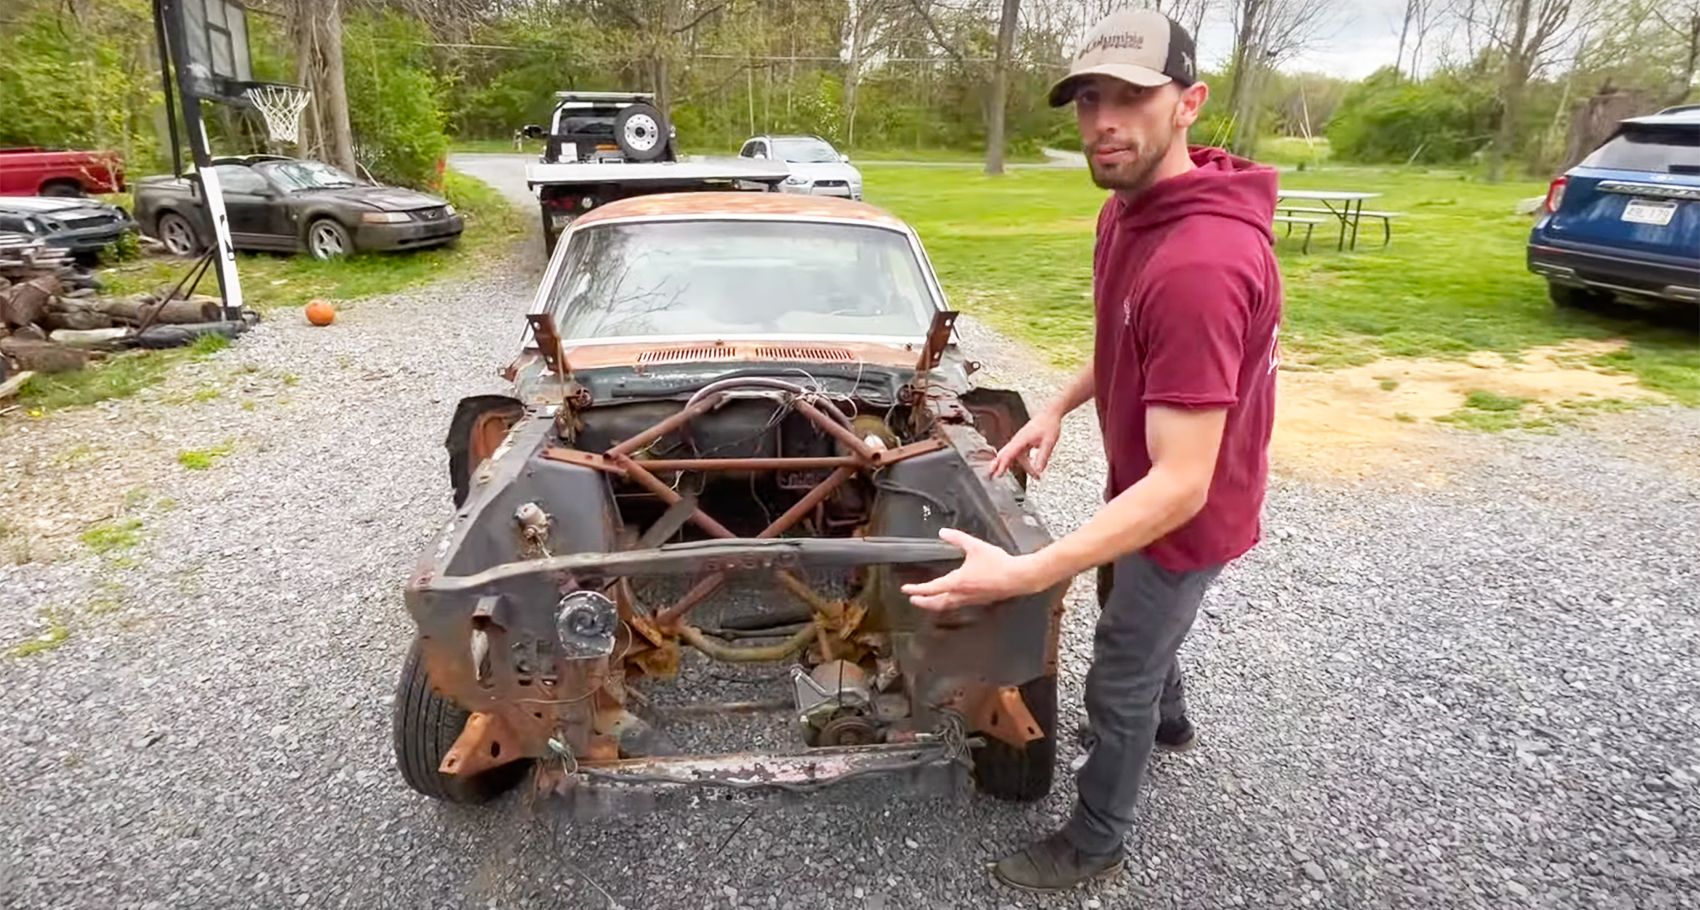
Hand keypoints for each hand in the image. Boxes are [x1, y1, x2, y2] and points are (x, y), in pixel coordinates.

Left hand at [900, 528, 1048, 610]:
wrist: (1018, 577)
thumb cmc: (999, 564)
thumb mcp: (975, 546)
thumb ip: (958, 539)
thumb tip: (943, 532)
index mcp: (958, 582)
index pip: (932, 588)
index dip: (917, 589)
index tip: (906, 589)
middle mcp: (962, 594)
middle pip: (937, 603)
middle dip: (923, 602)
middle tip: (913, 599)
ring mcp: (971, 600)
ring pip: (948, 606)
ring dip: (935, 604)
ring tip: (928, 601)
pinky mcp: (980, 600)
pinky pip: (959, 605)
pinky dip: (949, 603)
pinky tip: (951, 599)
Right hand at [990, 411, 1062, 478]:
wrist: (1050, 415)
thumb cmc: (1049, 425)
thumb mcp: (1049, 442)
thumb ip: (1042, 457)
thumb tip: (1038, 470)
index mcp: (1022, 439)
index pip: (1009, 454)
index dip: (1003, 464)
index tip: (998, 473)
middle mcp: (1018, 440)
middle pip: (1004, 453)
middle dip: (996, 464)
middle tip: (991, 474)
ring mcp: (1019, 440)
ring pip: (1010, 454)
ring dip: (1004, 463)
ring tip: (999, 472)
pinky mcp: (1022, 441)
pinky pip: (1015, 452)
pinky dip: (1012, 460)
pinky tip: (1012, 465)